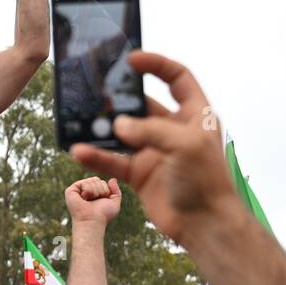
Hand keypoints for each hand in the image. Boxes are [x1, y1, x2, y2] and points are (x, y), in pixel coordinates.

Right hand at [64, 176, 121, 225]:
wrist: (93, 221)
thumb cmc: (103, 215)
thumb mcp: (114, 203)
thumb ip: (116, 191)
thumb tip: (112, 179)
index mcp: (93, 194)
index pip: (102, 182)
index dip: (105, 191)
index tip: (102, 202)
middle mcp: (84, 191)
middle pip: (96, 179)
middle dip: (101, 190)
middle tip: (95, 202)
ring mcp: (77, 191)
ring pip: (92, 180)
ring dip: (95, 192)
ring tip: (89, 201)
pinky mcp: (71, 191)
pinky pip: (85, 183)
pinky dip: (88, 191)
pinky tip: (84, 198)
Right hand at [71, 52, 236, 247]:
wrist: (204, 225)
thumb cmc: (206, 181)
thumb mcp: (184, 145)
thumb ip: (150, 130)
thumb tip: (118, 124)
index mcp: (194, 115)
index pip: (177, 78)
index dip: (157, 65)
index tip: (131, 59)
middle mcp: (173, 130)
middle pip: (143, 104)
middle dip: (120, 98)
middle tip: (97, 89)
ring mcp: (155, 151)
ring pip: (123, 133)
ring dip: (103, 128)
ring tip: (80, 120)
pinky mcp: (140, 174)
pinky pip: (113, 160)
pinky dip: (96, 156)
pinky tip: (79, 152)